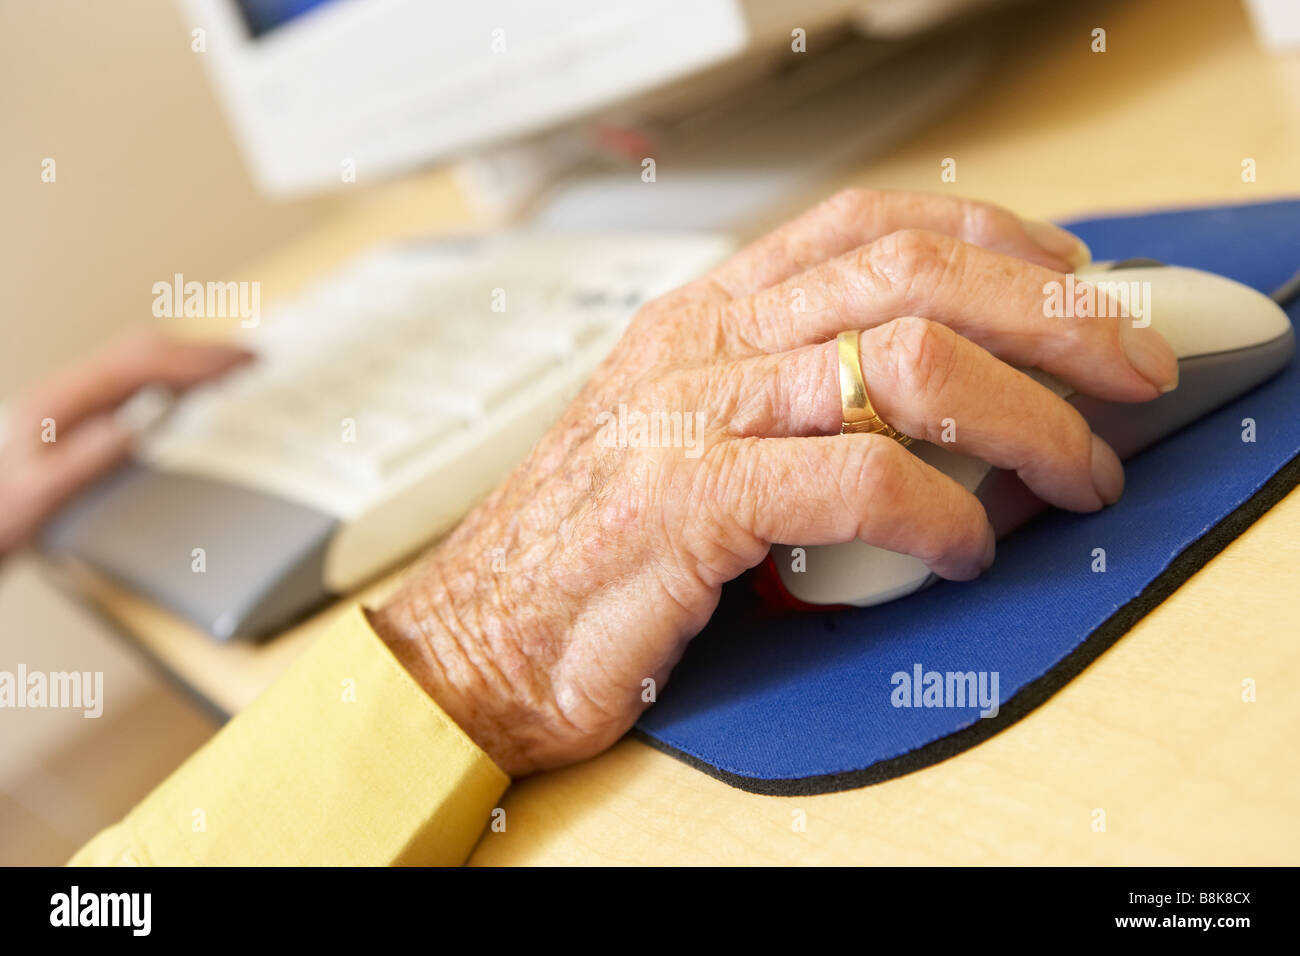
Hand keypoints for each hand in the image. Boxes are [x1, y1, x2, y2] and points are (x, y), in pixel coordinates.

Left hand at [0, 332, 251, 558]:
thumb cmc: (5, 514)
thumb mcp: (39, 496)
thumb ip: (84, 461)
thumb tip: (134, 427)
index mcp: (60, 402)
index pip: (139, 365)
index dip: (193, 362)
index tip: (237, 367)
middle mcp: (69, 389)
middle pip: (145, 351)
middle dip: (203, 351)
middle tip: (253, 359)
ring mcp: (77, 396)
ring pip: (142, 358)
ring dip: (191, 357)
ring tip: (237, 365)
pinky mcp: (84, 410)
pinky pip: (137, 377)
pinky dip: (176, 373)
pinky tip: (198, 385)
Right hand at [368, 189, 1177, 776]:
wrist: (478, 642)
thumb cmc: (590, 556)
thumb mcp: (695, 447)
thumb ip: (798, 410)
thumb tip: (950, 416)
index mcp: (701, 319)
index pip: (866, 226)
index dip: (989, 235)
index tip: (1070, 279)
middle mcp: (699, 346)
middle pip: (910, 272)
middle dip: (1048, 311)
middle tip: (1126, 363)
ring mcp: (690, 415)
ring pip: (905, 361)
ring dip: (1024, 415)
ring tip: (1075, 467)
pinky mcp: (688, 501)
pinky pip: (856, 476)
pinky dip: (938, 512)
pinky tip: (962, 546)